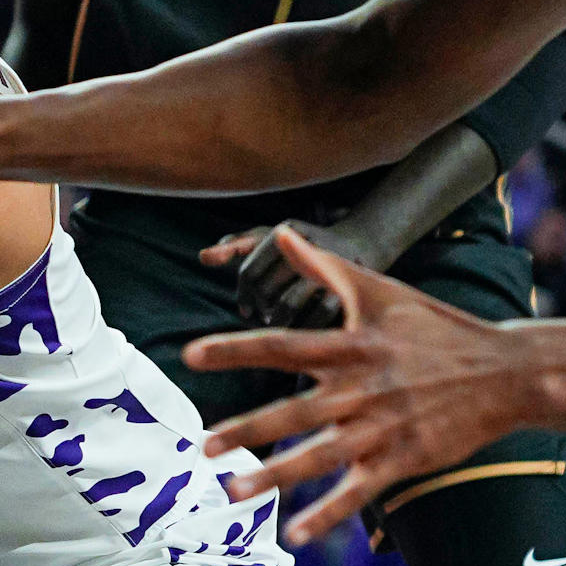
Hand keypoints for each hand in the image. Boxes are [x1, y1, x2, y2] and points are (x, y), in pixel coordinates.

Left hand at [188, 229, 531, 543]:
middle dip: (246, 430)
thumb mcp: (383, 292)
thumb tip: (281, 235)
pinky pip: (359, 491)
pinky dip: (328, 514)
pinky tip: (296, 534)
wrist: (507, 372)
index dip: (235, 350)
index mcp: (353, 346)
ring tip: (232, 492)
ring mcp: (384, 427)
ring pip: (321, 456)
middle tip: (202, 446)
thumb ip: (325, 268)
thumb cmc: (439, 329)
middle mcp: (362, 388)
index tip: (191, 354)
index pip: (282, 346)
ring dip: (275, 477)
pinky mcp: (405, 458)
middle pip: (294, 411)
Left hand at [203, 211, 378, 332]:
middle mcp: (304, 243)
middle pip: (268, 289)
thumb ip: (237, 246)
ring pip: (289, 303)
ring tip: (279, 326)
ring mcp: (329, 265)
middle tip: (263, 320)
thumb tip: (203, 258)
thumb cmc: (302, 243)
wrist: (361, 244)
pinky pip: (318, 316)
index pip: (248, 271)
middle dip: (261, 309)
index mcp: (281, 232)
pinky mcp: (352, 288)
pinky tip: (302, 334)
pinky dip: (306, 328)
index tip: (246, 310)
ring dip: (279, 320)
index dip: (243, 295)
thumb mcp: (270, 237)